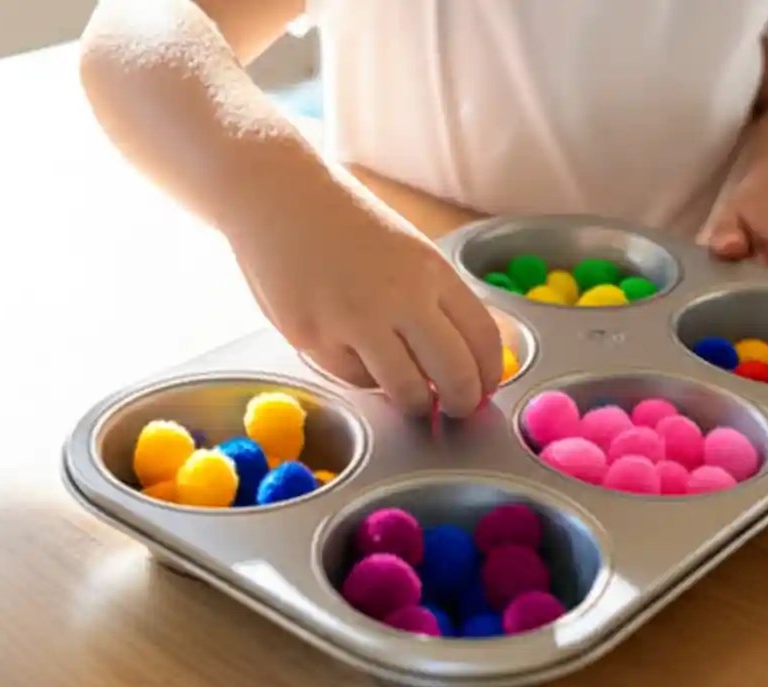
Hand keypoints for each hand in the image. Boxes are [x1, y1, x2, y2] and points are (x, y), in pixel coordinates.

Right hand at [231, 211, 502, 417]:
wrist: (275, 195)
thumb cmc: (342, 221)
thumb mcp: (406, 251)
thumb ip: (431, 300)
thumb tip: (457, 360)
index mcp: (430, 270)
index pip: (482, 337)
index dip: (491, 373)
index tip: (485, 387)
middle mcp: (400, 297)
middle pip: (454, 374)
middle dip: (463, 402)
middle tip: (457, 409)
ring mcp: (355, 321)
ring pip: (407, 390)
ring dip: (416, 403)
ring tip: (413, 398)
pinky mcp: (314, 338)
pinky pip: (354, 377)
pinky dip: (364, 377)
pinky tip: (359, 355)